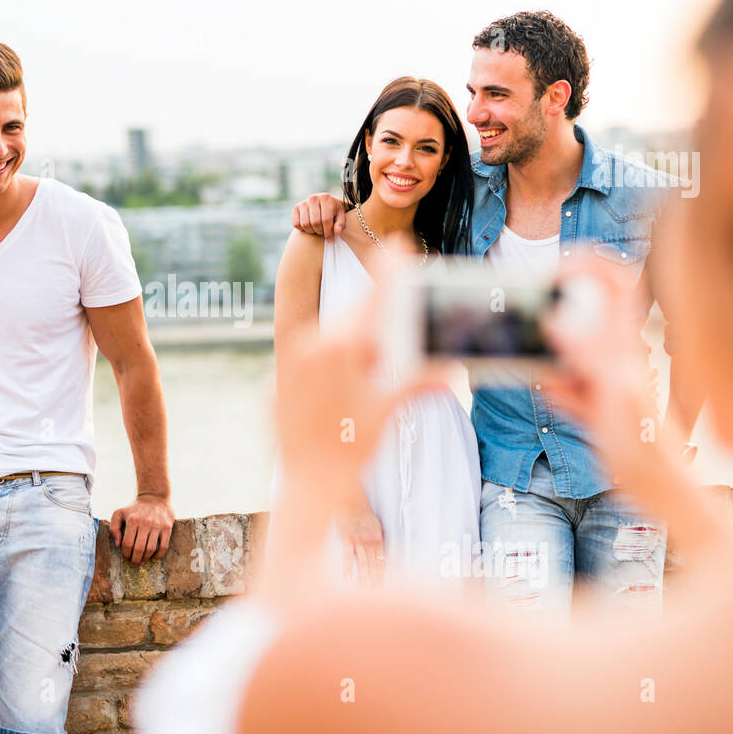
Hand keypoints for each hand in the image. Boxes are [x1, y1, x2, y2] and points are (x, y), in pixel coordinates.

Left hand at [110, 494, 172, 564]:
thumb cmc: (135, 508)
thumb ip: (114, 528)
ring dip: (145, 558)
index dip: (126, 553)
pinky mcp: (167, 527)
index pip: (127, 543)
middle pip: (138, 548)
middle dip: (135, 559)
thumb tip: (118, 544)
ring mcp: (157, 525)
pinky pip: (164, 546)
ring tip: (142, 561)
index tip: (126, 556)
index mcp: (132, 520)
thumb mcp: (119, 513)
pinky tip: (153, 558)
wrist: (154, 497)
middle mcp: (145, 523)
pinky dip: (159, 555)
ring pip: (151, 549)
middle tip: (134, 562)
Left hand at [275, 257, 447, 485]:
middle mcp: (310, 348)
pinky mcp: (279, 385)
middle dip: (375, 327)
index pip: (372, 301)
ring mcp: (291, 365)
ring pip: (331, 345)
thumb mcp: (388, 412)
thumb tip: (452, 369)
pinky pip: (311, 368)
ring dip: (354, 354)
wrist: (305, 489)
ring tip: (365, 385)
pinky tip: (340, 401)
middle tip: (390, 339)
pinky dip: (330, 374)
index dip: (388, 272)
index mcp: (340, 348)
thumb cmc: (350, 453)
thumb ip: (419, 382)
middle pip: (352, 323)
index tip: (394, 244)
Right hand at [292, 193, 348, 239]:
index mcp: (326, 198)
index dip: (328, 232)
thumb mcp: (341, 217)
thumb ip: (340, 224)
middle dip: (320, 231)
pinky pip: (296, 224)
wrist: (325, 204)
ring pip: (305, 224)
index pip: (326, 220)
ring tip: (317, 229)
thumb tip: (337, 231)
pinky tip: (309, 226)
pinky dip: (302, 229)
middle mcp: (313, 198)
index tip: (330, 238)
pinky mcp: (296, 208)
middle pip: (315, 222)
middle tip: (323, 232)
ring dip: (311, 231)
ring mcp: (303, 202)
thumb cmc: (334, 212)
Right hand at [339, 506, 385, 587]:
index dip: (382, 574)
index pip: (382, 561)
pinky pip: (347, 557)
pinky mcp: (346, 539)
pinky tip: (347, 578)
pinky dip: (347, 568)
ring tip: (364, 589)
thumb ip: (378, 538)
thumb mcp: (376, 524)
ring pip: (362, 563)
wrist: (350, 500)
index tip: (383, 585)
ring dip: (363, 577)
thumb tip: (381, 552)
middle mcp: (370, 542)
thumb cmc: (363, 511)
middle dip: (375, 579)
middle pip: (373, 565)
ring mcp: (358, 541)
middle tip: (376, 592)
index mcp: (378, 539)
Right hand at [541, 254, 681, 493]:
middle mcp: (617, 353)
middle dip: (555, 305)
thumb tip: (559, 314)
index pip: (615, 278)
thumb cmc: (649, 451)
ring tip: (536, 364)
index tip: (551, 272)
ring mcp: (607, 376)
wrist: (661, 493)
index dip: (584, 263)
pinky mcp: (597, 402)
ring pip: (573, 345)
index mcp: (624, 343)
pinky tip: (551, 394)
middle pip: (588, 305)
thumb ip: (588, 353)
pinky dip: (554, 385)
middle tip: (529, 317)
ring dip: (549, 351)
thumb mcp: (614, 395)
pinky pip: (569, 383)